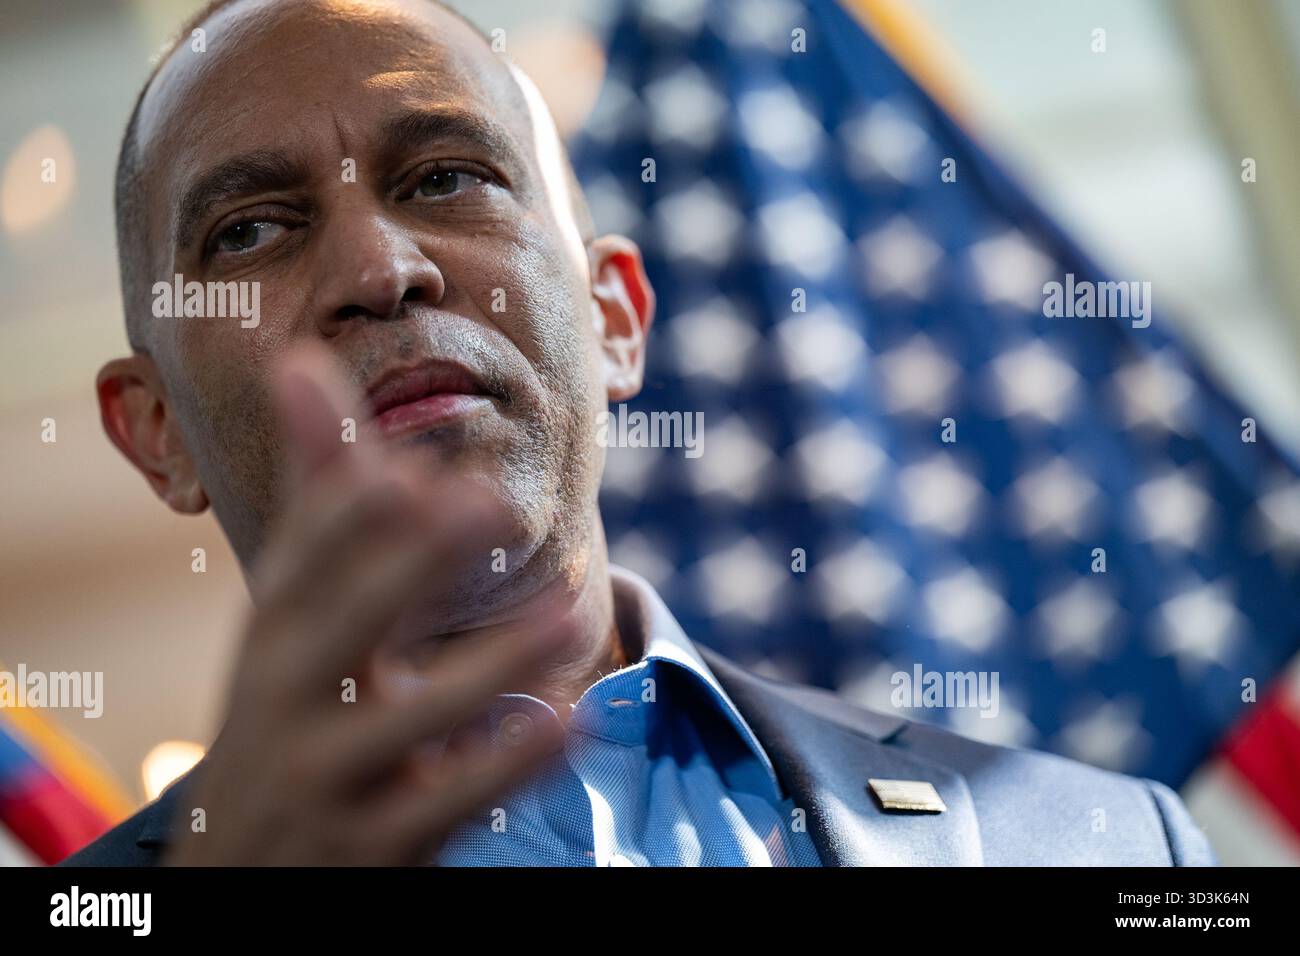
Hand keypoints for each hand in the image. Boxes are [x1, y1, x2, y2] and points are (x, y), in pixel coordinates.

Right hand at [163, 343, 568, 864]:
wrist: (246, 882)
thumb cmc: (290, 714)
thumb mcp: (296, 620)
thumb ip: (321, 499)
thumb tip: (298, 359)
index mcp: (268, 645)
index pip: (295, 571)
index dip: (343, 520)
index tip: (406, 467)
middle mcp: (281, 710)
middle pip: (335, 632)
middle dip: (407, 567)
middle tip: (488, 501)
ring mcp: (322, 786)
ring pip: (404, 723)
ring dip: (489, 665)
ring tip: (567, 614)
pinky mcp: (370, 851)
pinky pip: (441, 808)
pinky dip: (503, 767)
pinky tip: (566, 722)